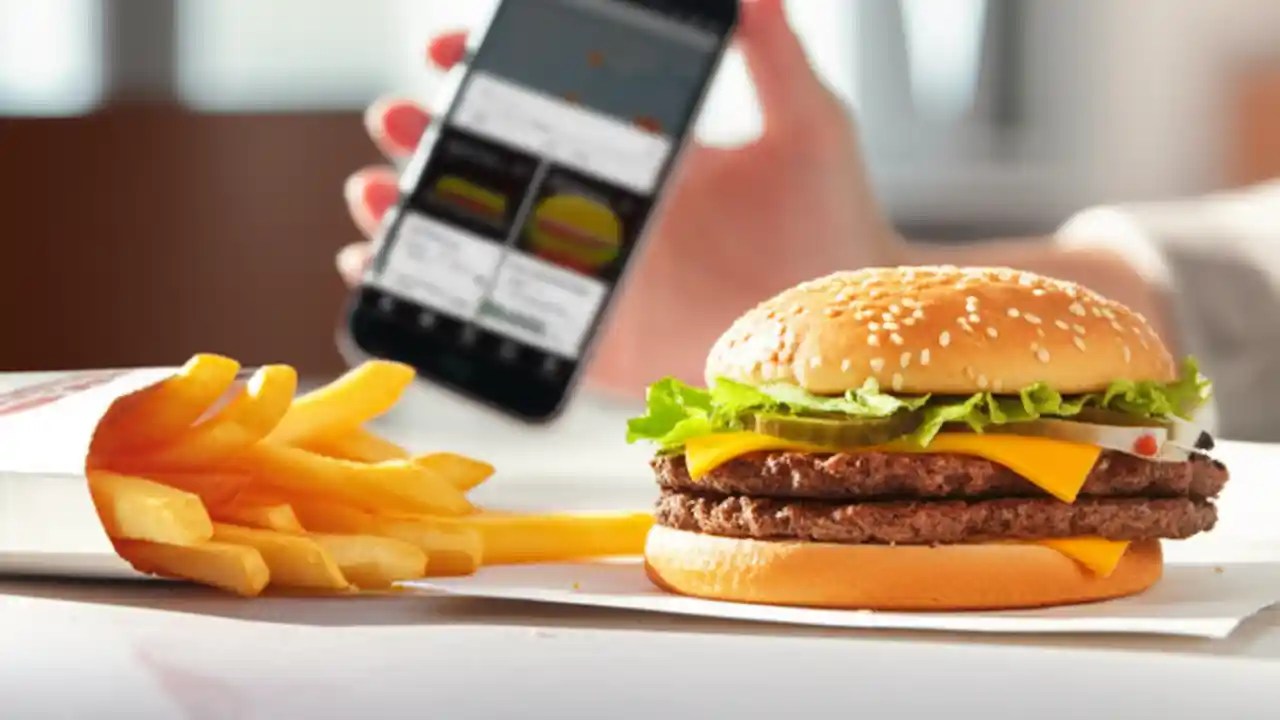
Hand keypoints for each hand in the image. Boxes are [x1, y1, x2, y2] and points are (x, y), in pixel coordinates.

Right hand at [340, 0, 901, 397]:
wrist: (847, 326)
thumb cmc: (833, 220)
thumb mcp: (805, 120)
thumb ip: (770, 51)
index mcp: (639, 154)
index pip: (546, 102)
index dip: (490, 72)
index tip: (451, 48)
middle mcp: (604, 211)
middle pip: (494, 168)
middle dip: (431, 139)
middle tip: (398, 120)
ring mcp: (593, 278)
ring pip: (480, 242)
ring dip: (413, 215)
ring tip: (371, 191)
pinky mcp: (592, 344)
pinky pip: (503, 326)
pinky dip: (436, 305)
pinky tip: (384, 276)